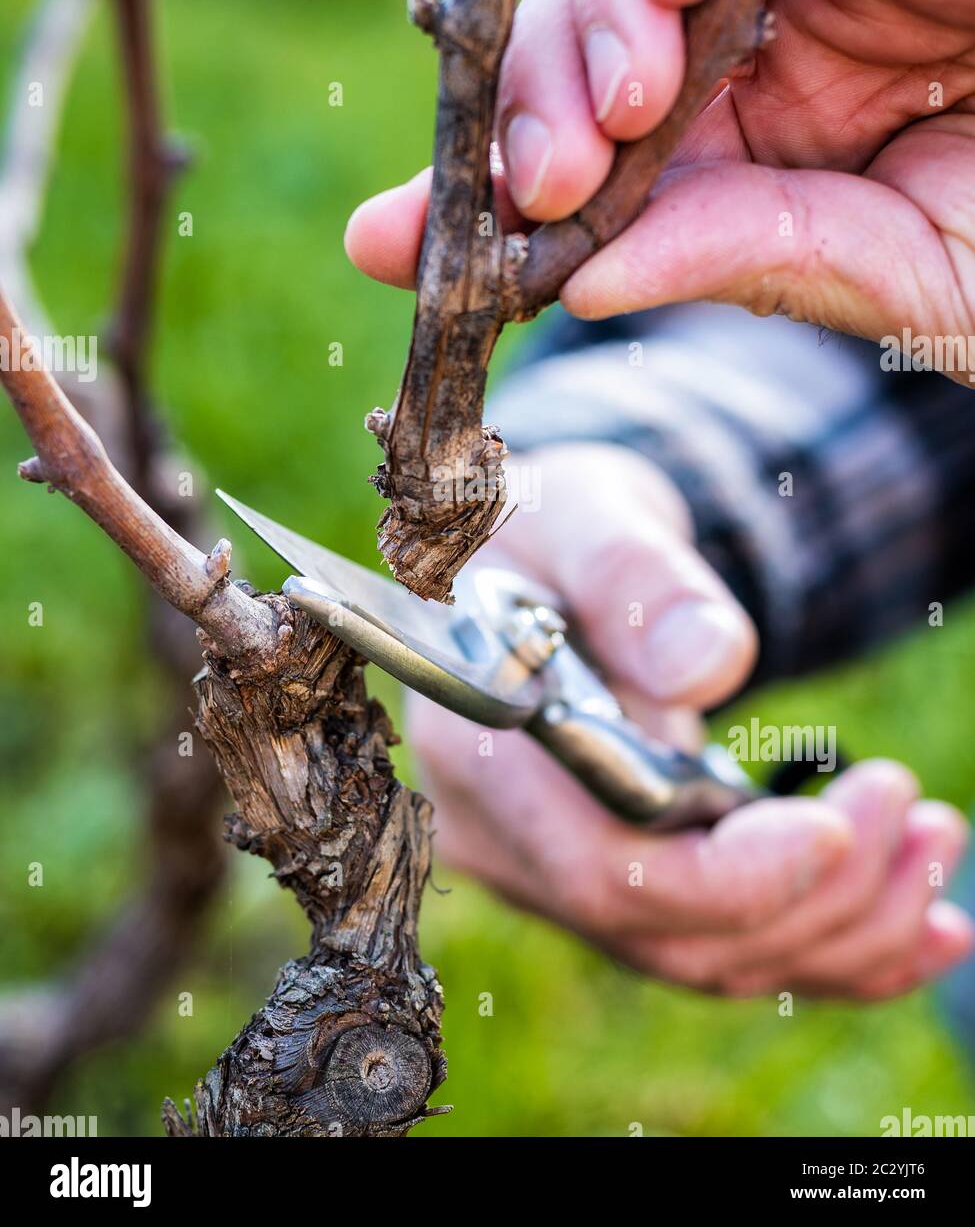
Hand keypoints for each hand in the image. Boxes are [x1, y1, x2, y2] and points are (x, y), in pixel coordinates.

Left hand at [347, 0, 974, 379]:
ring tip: (622, 100)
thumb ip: (744, 256)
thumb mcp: (892, 268)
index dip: (490, 180)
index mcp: (750, 122)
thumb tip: (584, 285)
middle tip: (532, 180)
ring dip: (612, 8)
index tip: (402, 245)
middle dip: (540, 101)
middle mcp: (766, 14)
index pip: (587, 140)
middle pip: (594, 24)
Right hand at [409, 442, 972, 996]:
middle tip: (914, 806)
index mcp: (479, 752)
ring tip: (936, 841)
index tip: (841, 825)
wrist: (534, 561)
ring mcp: (558, 876)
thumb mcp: (583, 514)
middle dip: (818, 897)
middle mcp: (509, 842)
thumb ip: (634, 577)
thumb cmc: (548, 528)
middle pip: (671, 935)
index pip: (602, 870)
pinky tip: (922, 924)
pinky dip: (831, 944)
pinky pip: (724, 948)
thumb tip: (706, 670)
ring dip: (845, 922)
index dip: (729, 878)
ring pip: (712, 957)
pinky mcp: (616, 883)